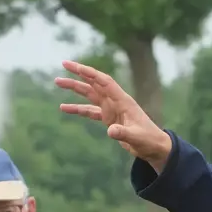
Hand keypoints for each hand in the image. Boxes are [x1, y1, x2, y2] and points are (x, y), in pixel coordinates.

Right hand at [56, 61, 173, 170]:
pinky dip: (77, 109)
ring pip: (89, 94)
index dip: (90, 73)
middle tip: (63, 64)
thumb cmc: (149, 139)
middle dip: (78, 74)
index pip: (104, 82)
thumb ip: (123, 133)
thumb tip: (110, 132)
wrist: (154, 147)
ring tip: (58, 82)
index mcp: (122, 101)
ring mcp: (111, 109)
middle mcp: (115, 101)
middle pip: (94, 83)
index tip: (75, 66)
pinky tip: (63, 108)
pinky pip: (89, 111)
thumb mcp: (136, 137)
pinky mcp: (109, 119)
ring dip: (74, 88)